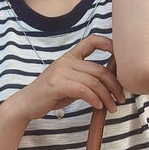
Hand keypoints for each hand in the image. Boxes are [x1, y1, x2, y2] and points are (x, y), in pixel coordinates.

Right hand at [10, 34, 125, 120]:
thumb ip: (85, 80)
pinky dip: (94, 99)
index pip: (91, 41)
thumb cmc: (50, 96)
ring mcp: (60, 71)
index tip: (119, 54)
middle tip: (121, 99)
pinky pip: (83, 90)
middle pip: (99, 69)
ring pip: (93, 81)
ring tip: (112, 108)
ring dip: (106, 97)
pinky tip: (98, 107)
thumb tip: (109, 86)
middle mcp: (66, 61)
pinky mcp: (56, 84)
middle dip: (114, 85)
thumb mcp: (70, 84)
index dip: (107, 43)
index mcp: (70, 57)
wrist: (27, 104)